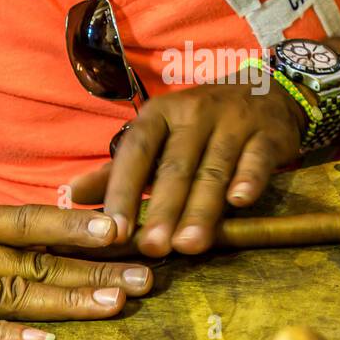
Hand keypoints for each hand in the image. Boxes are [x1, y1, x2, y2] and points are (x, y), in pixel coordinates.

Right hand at [0, 183, 154, 339]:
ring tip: (115, 305)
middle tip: (145, 274)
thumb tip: (5, 219)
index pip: (30, 219)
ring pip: (11, 290)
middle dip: (95, 267)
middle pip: (36, 257)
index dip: (78, 223)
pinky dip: (4, 333)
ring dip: (67, 298)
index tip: (125, 226)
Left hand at [69, 80, 306, 257]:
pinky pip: (257, 158)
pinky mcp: (268, 133)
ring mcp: (233, 121)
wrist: (264, 90)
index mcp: (159, 114)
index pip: (136, 152)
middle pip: (176, 166)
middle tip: (152, 249)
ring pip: (214, 169)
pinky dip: (249, 179)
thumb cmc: (199, 124)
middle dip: (163, 209)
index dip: (123, 191)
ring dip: (202, 209)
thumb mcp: (158, 137)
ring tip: (189, 245)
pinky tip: (240, 203)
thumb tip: (72, 195)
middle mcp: (194, 113)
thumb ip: (118, 170)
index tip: (112, 231)